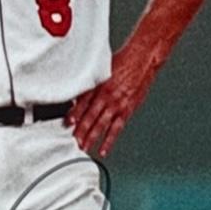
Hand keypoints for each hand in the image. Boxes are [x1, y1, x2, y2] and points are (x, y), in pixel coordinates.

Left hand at [67, 42, 161, 156]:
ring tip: (84, 148)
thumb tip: (77, 97)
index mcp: (98, 86)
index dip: (73, 114)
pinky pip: (117, 128)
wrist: (143, 60)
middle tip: (72, 142)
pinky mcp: (127, 109)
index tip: (67, 123)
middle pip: (89, 116)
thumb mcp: (101, 70)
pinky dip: (109, 140)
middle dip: (80, 130)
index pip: (82, 103)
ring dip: (91, 138)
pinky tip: (103, 150)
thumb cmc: (122, 63)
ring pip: (101, 124)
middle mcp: (106, 96)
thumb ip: (90, 85)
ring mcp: (117, 104)